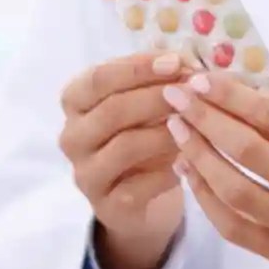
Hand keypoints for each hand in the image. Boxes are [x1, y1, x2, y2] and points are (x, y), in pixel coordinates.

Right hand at [59, 52, 193, 268]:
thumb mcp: (144, 103)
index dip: (138, 68)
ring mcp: (85, 174)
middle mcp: (72, 137)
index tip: (177, 62)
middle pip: (111, 110)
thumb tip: (187, 62)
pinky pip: (140, 184)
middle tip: (193, 91)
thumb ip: (157, 80)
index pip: (99, 78)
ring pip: (126, 145)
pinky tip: (191, 159)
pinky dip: (170, 169)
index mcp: (75, 102)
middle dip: (157, 97)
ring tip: (196, 124)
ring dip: (167, 131)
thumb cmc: (141, 135)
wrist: (136, 199)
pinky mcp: (106, 206)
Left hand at [162, 73, 268, 268]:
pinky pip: (235, 228)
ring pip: (234, 191)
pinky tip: (189, 172)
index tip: (201, 79)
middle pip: (248, 151)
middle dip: (205, 119)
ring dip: (198, 156)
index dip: (232, 97)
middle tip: (175, 96)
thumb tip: (245, 100)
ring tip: (177, 129)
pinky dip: (206, 198)